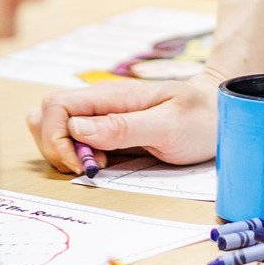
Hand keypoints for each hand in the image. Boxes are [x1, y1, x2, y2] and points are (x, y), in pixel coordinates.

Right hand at [29, 72, 218, 173]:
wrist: (219, 111)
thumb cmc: (199, 118)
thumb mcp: (167, 126)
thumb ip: (122, 127)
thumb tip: (77, 129)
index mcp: (110, 96)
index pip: (55, 106)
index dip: (56, 139)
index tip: (84, 165)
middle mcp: (99, 102)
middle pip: (44, 114)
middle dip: (53, 147)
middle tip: (87, 168)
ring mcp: (100, 114)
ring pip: (53, 125)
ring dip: (62, 151)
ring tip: (95, 165)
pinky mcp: (106, 128)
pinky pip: (72, 137)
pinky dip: (75, 154)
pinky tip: (102, 162)